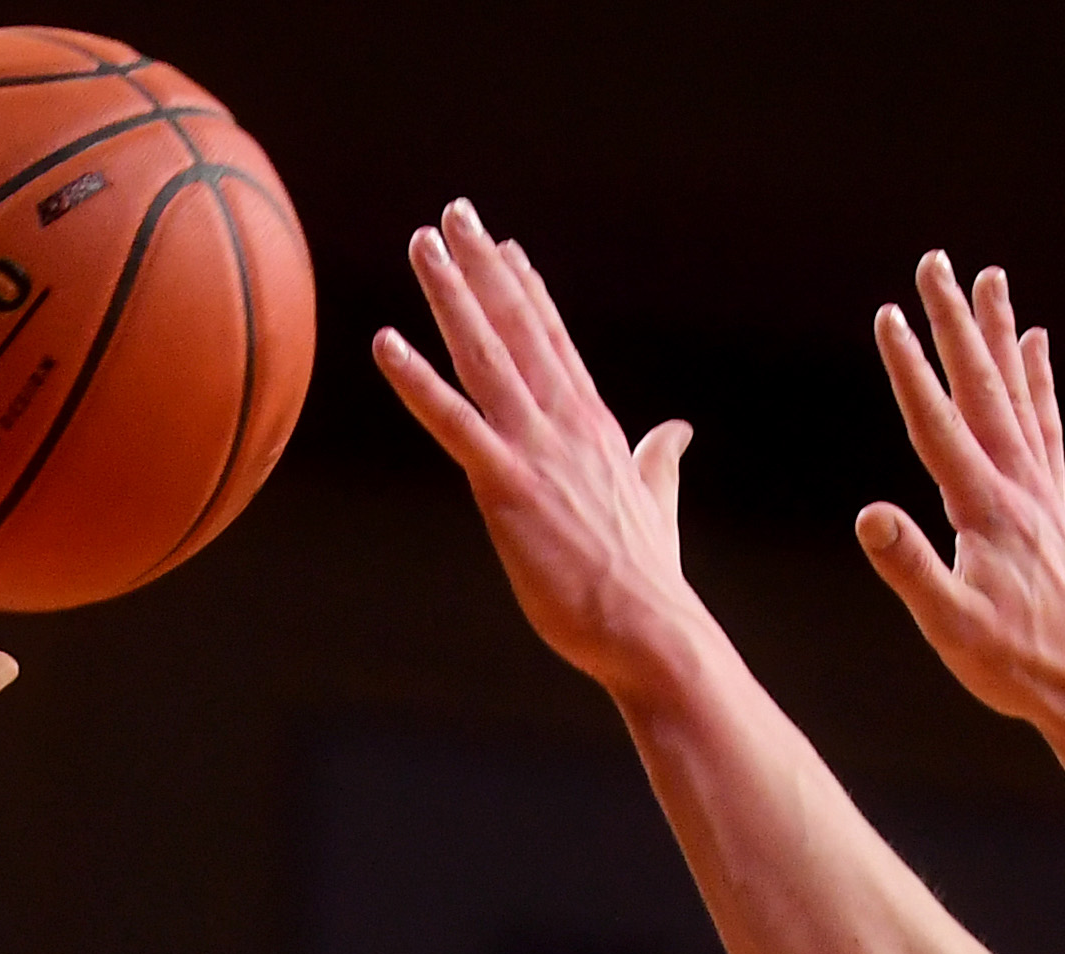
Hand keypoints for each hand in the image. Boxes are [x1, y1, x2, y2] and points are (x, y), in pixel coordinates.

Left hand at [375, 201, 702, 700]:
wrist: (650, 629)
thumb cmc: (649, 582)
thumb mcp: (658, 505)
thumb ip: (660, 461)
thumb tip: (679, 430)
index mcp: (595, 429)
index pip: (554, 343)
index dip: (526, 292)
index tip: (505, 248)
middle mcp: (565, 425)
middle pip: (516, 329)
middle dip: (482, 268)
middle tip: (453, 214)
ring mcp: (535, 451)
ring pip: (483, 355)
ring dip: (450, 296)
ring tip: (421, 244)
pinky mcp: (507, 487)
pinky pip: (452, 422)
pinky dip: (417, 380)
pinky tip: (385, 342)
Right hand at [857, 257, 1064, 741]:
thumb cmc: (1019, 666)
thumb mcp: (952, 627)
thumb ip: (912, 569)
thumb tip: (870, 517)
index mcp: (986, 510)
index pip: (938, 424)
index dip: (909, 368)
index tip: (887, 312)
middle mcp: (1019, 488)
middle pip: (981, 388)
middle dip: (955, 324)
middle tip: (935, 262)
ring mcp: (1042, 496)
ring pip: (1016, 396)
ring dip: (999, 337)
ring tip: (991, 279)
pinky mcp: (1055, 512)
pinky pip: (1045, 429)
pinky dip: (1037, 383)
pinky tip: (1036, 349)